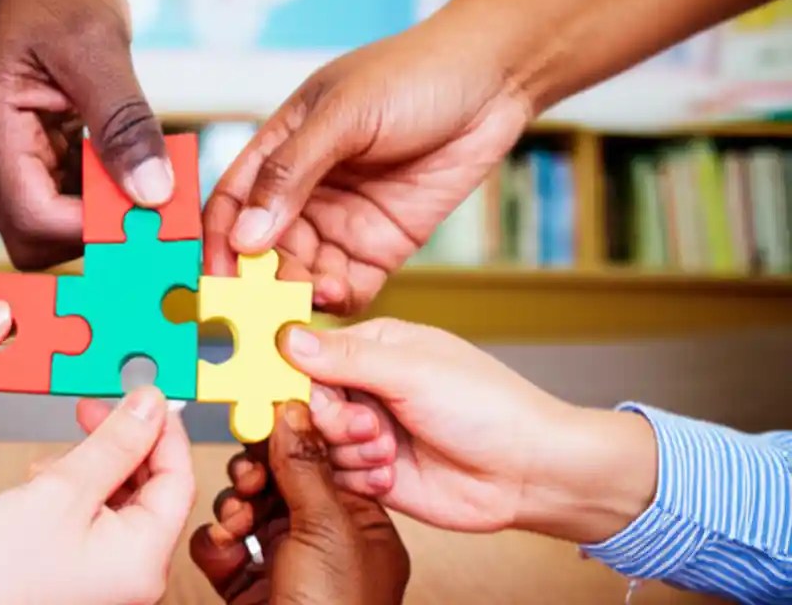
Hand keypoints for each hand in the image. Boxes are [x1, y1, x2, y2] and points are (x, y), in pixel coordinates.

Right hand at [0, 0, 170, 269]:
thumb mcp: (99, 47)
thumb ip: (124, 124)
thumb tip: (154, 196)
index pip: (35, 223)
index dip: (97, 229)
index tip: (156, 208)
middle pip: (38, 239)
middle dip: (100, 227)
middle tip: (157, 195)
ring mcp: (5, 161)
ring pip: (54, 227)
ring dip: (107, 211)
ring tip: (152, 174)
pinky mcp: (29, 157)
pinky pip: (67, 199)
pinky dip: (106, 192)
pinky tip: (134, 162)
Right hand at [0, 387, 194, 604]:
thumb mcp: (59, 492)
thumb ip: (112, 446)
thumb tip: (150, 407)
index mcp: (144, 559)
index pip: (178, 479)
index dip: (164, 430)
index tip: (142, 393)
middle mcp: (133, 573)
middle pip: (150, 489)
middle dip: (122, 446)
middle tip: (90, 408)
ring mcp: (105, 577)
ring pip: (118, 502)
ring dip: (92, 468)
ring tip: (51, 461)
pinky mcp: (77, 574)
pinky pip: (92, 522)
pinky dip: (72, 494)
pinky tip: (40, 485)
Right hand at [191, 402, 408, 604]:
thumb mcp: (327, 528)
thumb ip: (305, 465)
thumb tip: (291, 410)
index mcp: (360, 522)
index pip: (322, 458)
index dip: (292, 436)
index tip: (263, 415)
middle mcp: (323, 541)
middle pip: (277, 480)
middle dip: (254, 475)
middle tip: (247, 478)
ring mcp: (285, 565)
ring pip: (246, 510)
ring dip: (232, 508)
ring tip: (235, 521)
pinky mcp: (250, 588)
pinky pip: (223, 550)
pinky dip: (215, 545)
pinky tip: (222, 549)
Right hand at [202, 22, 530, 312]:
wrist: (494, 78)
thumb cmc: (414, 74)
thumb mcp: (344, 114)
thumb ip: (291, 173)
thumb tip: (245, 234)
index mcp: (280, 148)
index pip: (231, 203)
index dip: (218, 241)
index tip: (216, 277)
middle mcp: (304, 190)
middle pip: (262, 249)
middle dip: (257, 279)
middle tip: (260, 303)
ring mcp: (342, 220)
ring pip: (302, 272)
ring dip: (297, 293)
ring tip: (308, 300)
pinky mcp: (381, 244)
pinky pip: (349, 285)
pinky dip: (338, 300)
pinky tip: (338, 296)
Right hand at [281, 319, 658, 542]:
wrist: (528, 473)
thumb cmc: (487, 407)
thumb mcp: (412, 371)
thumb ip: (345, 357)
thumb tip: (287, 336)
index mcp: (376, 347)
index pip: (309, 355)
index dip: (298, 377)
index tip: (301, 394)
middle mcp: (368, 387)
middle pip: (309, 402)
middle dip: (333, 420)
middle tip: (369, 427)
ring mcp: (370, 430)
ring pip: (319, 442)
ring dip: (350, 451)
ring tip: (389, 452)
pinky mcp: (374, 472)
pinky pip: (337, 475)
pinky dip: (359, 478)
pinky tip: (392, 475)